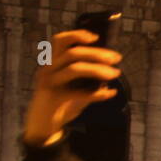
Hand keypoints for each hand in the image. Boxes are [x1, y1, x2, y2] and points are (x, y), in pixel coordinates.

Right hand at [22, 30, 121, 147]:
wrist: (44, 125)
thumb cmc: (62, 103)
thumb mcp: (75, 87)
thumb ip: (88, 78)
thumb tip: (111, 70)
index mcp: (52, 62)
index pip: (60, 41)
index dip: (77, 35)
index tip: (97, 37)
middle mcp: (49, 69)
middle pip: (72, 53)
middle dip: (96, 53)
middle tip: (116, 58)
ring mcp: (49, 82)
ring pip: (74, 68)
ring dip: (97, 69)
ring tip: (115, 73)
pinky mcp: (53, 97)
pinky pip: (77, 93)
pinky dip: (96, 93)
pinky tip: (110, 94)